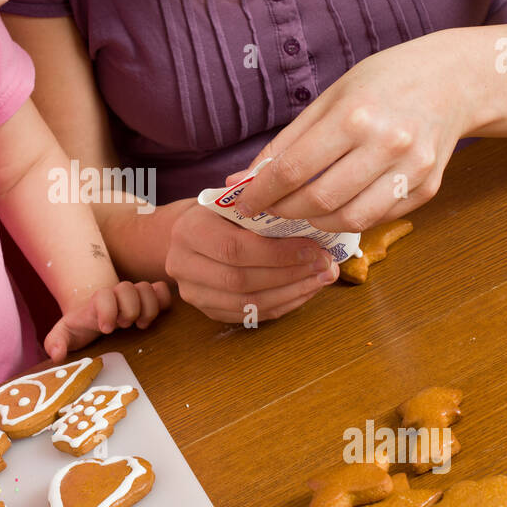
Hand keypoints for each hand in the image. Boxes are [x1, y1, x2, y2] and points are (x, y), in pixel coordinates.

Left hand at [44, 280, 171, 359]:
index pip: (103, 295)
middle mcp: (116, 294)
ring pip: (147, 288)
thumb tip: (57, 355)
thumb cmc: (80, 327)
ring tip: (141, 326)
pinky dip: (163, 301)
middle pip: (128, 288)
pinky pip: (162, 290)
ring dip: (148, 308)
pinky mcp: (149, 299)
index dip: (107, 310)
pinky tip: (155, 318)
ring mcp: (134, 295)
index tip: (107, 329)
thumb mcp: (64, 335)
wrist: (93, 316)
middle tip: (125, 326)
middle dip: (129, 309)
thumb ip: (55, 342)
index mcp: (96, 302)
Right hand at [165, 201, 337, 324]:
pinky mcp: (208, 311)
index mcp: (189, 230)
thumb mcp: (234, 195)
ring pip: (247, 304)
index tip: (312, 248)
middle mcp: (183, 265)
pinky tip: (306, 290)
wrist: (188, 235)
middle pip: (240, 280)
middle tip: (324, 265)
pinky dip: (283, 305)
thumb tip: (293, 192)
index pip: (234, 248)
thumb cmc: (220, 212)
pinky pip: (250, 315)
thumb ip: (259, 191)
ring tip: (322, 279)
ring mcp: (193, 293)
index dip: (276, 253)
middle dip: (289, 275)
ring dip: (291, 293)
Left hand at [227, 33, 473, 230]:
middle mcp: (387, 144)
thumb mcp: (330, 99)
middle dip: (283, 211)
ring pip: (350, 220)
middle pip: (319, 200)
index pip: (294, 169)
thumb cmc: (383, 82)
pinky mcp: (428, 188)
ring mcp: (412, 170)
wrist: (451, 80)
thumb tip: (243, 179)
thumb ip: (288, 142)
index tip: (242, 203)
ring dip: (314, 223)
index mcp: (355, 116)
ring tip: (298, 212)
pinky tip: (334, 207)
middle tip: (267, 210)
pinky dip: (349, 219)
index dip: (261, 192)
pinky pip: (378, 218)